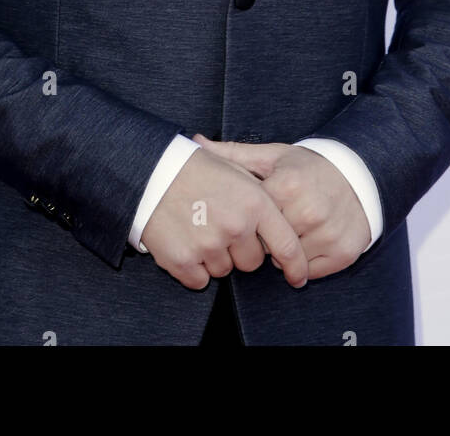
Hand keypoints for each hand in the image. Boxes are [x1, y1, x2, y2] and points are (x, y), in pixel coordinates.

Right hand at [139, 141, 309, 291]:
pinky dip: (193, 268)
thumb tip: (288, 216)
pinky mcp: (183, 260)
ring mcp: (209, 245)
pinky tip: (185, 242)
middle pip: (252, 263)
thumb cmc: (196, 168)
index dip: (295, 266)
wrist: (151, 171)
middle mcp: (235, 225)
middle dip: (241, 251)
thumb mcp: (236, 170)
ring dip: (215, 257)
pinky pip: (199, 281)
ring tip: (199, 228)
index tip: (298, 278)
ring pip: (224, 271)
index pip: (286, 246)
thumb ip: (262, 195)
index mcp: (254, 201)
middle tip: (222, 227)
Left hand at [193, 135, 371, 279]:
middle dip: (265, 237)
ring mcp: (326, 234)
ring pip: (288, 260)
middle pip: (266, 244)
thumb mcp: (273, 156)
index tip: (253, 212)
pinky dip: (307, 261)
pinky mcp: (342, 253)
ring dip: (286, 251)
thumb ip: (233, 154)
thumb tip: (195, 141)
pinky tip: (311, 239)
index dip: (250, 219)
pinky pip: (310, 271)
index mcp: (285, 187)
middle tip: (276, 221)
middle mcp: (307, 212)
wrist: (359, 175)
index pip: (250, 221)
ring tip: (296, 226)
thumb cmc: (308, 166)